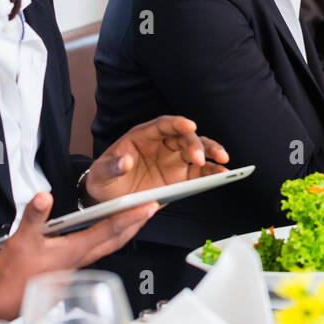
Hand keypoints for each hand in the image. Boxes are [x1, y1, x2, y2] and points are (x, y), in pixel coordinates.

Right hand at [0, 192, 156, 319]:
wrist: (3, 305)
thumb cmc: (14, 278)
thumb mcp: (21, 240)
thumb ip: (35, 216)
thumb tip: (44, 196)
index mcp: (74, 250)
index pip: (110, 229)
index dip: (131, 216)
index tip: (148, 206)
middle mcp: (80, 258)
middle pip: (116, 239)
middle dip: (136, 223)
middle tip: (151, 209)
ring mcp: (76, 265)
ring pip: (108, 246)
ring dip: (124, 232)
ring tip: (134, 219)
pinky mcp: (69, 269)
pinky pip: (96, 251)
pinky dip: (107, 239)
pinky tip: (104, 235)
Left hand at [86, 115, 228, 203]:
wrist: (109, 199)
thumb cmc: (104, 180)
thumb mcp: (100, 174)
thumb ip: (111, 167)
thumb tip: (125, 161)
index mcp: (142, 137)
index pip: (163, 125)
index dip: (177, 123)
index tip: (189, 125)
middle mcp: (162, 145)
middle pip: (184, 137)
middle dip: (195, 144)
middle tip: (200, 157)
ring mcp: (174, 161)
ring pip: (198, 150)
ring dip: (211, 152)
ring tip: (223, 160)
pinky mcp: (181, 177)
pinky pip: (201, 172)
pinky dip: (213, 172)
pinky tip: (223, 174)